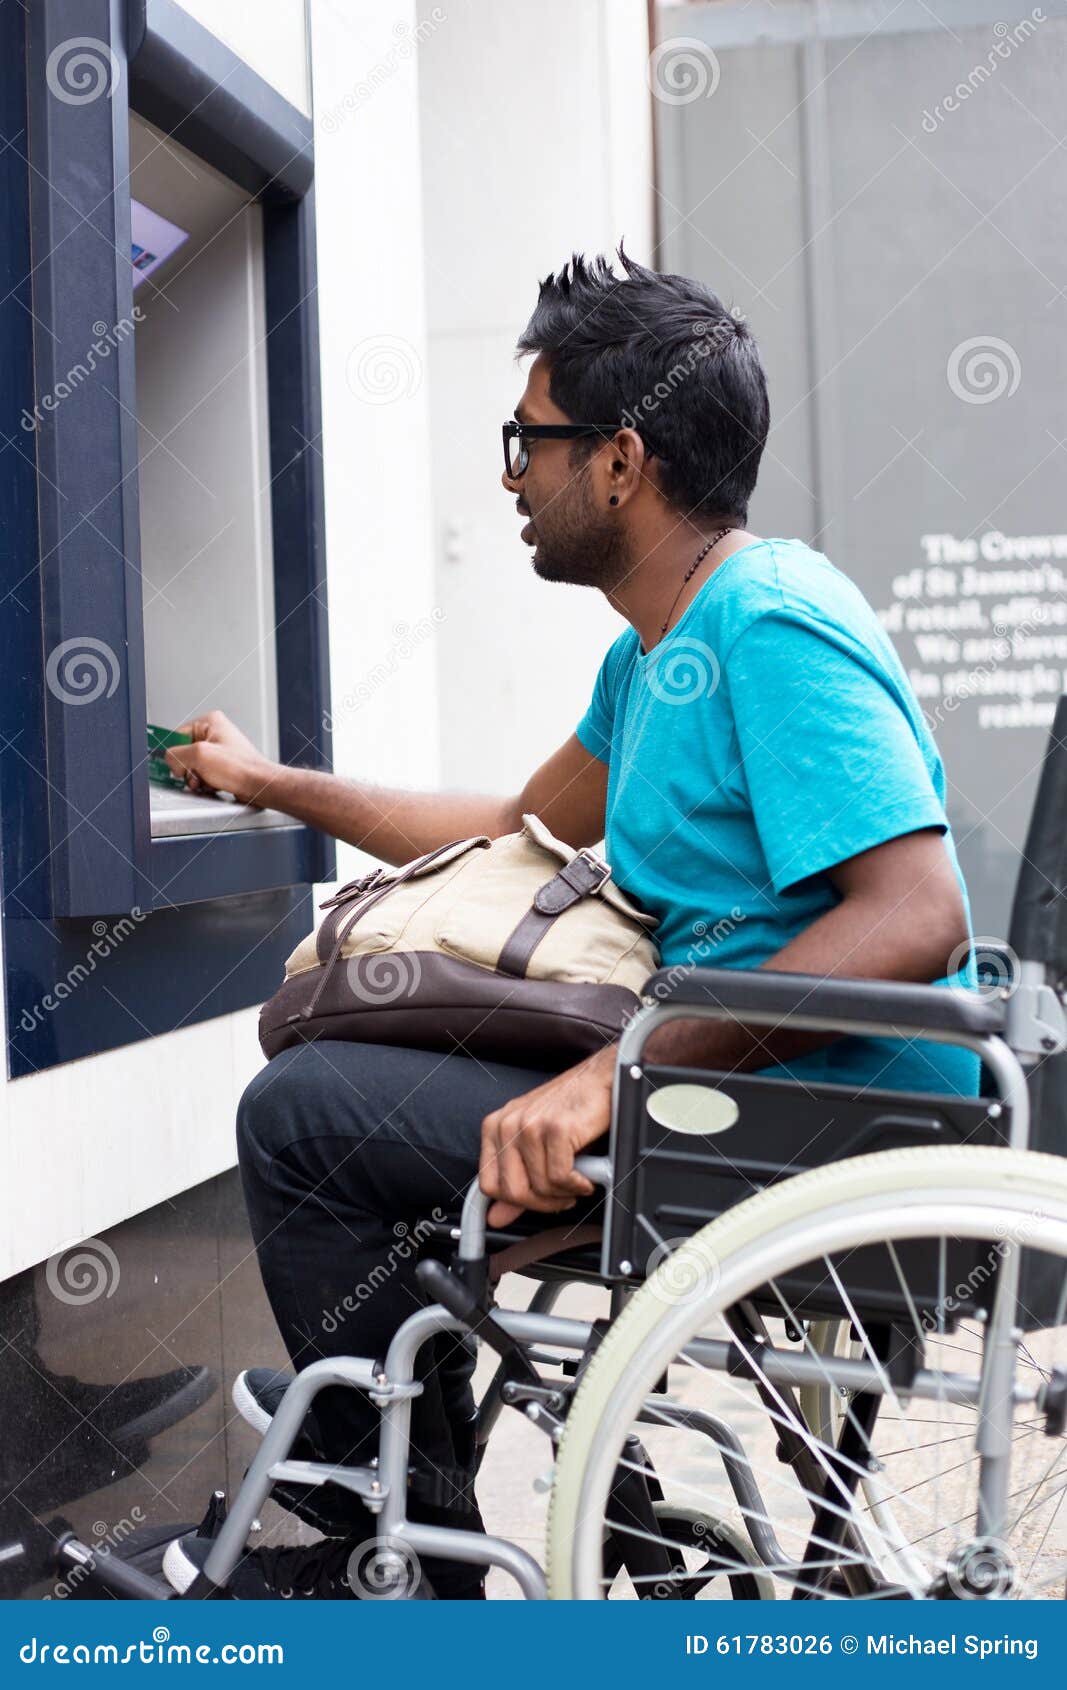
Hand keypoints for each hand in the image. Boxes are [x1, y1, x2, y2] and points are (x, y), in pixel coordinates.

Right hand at [164, 709, 275, 805]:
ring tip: (208, 781)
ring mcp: (220, 750)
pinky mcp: (223, 765)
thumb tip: (170, 760)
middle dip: (188, 769)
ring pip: (193, 766)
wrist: (260, 786)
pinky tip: (215, 784)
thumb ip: (176, 754)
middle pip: (185, 753)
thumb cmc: (241, 768)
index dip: (176, 753)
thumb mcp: (200, 756)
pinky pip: (204, 774)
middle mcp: (215, 733)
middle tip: (197, 774)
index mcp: (209, 722)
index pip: (177, 735)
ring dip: (196, 778)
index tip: (176, 765)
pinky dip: (205, 782)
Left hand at [479, 1044, 615, 1226]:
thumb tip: (495, 1218)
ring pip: (538, 1187)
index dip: (516, 1202)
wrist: (602, 1080)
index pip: (489, 1185)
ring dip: (564, 1194)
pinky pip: (559, 1177)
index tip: (539, 1200)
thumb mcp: (538, 1147)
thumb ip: (518, 1182)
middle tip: (563, 1197)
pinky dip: (577, 1184)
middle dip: (543, 1203)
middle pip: (512, 1191)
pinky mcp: (555, 1128)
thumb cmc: (573, 1111)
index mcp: (496, 1127)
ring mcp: (530, 1125)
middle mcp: (507, 1124)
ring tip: (577, 1181)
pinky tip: (586, 1176)